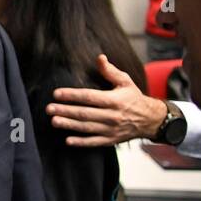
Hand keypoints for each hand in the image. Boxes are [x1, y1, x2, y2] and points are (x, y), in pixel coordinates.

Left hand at [47, 54, 166, 146]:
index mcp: (114, 100)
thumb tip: (99, 57)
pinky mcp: (111, 140)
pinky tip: (68, 140)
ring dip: (69, 125)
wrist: (151, 119)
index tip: (56, 93)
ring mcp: (111, 129)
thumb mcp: (125, 82)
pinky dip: (81, 142)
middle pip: (85, 113)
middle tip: (49, 108)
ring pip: (87, 128)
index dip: (72, 95)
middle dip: (66, 111)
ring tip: (54, 121)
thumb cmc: (134, 98)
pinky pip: (95, 142)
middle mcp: (113, 115)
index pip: (89, 97)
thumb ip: (110, 71)